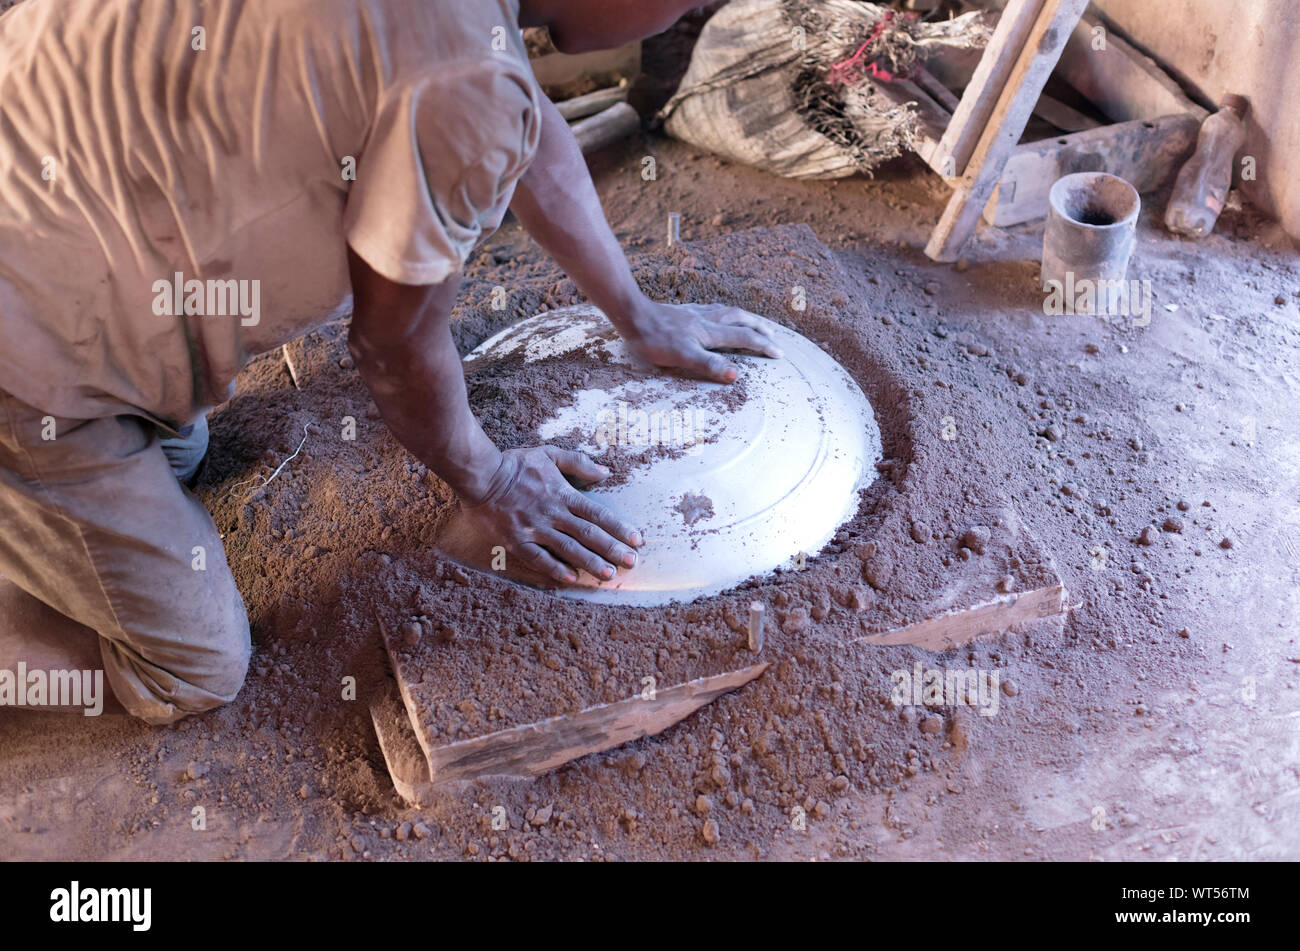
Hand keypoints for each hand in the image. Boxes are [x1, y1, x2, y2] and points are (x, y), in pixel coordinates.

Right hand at [460, 446, 642, 584]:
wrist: (480, 474)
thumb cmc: (515, 464)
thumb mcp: (549, 454)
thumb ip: (578, 463)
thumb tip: (605, 472)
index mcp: (563, 494)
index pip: (597, 513)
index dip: (618, 527)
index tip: (636, 539)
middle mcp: (553, 513)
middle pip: (588, 533)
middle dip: (612, 549)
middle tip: (631, 562)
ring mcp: (534, 528)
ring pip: (567, 548)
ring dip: (590, 562)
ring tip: (608, 574)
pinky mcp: (516, 539)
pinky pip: (538, 557)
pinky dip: (554, 568)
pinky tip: (570, 578)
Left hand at [614, 300, 782, 382]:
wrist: (632, 315)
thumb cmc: (654, 339)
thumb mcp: (682, 357)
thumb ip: (709, 365)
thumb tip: (736, 375)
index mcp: (710, 333)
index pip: (744, 338)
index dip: (763, 346)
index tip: (779, 353)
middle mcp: (707, 320)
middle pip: (741, 320)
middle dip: (760, 328)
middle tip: (774, 335)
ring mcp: (696, 313)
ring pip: (729, 312)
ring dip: (746, 317)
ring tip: (754, 322)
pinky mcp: (684, 311)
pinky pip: (713, 309)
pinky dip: (725, 312)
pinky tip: (719, 314)